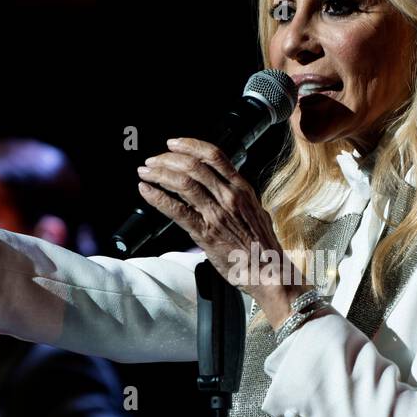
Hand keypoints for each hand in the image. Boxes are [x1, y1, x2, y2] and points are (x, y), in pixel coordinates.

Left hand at [136, 138, 312, 326]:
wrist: (270, 272)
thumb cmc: (264, 247)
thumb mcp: (256, 212)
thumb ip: (240, 198)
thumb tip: (225, 189)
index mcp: (242, 189)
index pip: (214, 155)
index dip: (190, 145)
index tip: (173, 144)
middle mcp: (229, 197)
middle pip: (193, 166)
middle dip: (167, 159)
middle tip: (153, 160)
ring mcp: (217, 214)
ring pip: (183, 183)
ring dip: (159, 174)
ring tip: (146, 172)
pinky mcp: (205, 233)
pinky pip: (177, 210)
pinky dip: (158, 198)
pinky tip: (146, 192)